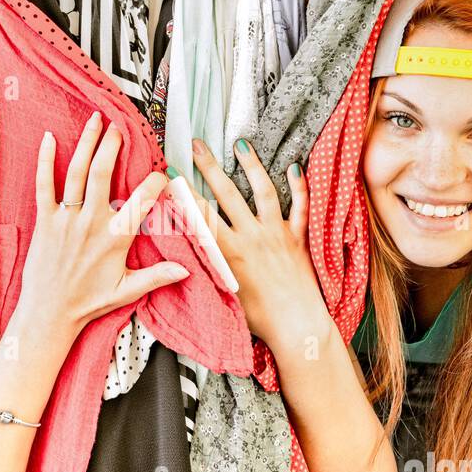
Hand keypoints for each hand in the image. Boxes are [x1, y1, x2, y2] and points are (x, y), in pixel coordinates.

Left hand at [11, 113, 189, 341]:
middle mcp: (91, 222)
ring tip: (95, 120)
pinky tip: (49, 138)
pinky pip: (44, 185)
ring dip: (87, 143)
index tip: (161, 172)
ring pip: (77, 172)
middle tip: (120, 127)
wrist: (49, 313)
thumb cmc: (88, 303)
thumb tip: (186, 269)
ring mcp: (66, 219)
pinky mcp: (44, 221)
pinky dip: (45, 161)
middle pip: (103, 173)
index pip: (141, 200)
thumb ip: (157, 275)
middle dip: (112, 145)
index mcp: (115, 237)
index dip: (154, 182)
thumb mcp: (127, 290)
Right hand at [191, 136, 327, 352]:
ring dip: (251, 165)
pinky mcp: (298, 239)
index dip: (183, 193)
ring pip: (263, 191)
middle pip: (227, 194)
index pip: (201, 214)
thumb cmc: (259, 319)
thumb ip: (208, 266)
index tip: (171, 175)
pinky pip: (300, 207)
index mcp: (230, 252)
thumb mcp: (223, 291)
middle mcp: (252, 236)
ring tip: (241, 144)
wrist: (297, 327)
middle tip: (197, 145)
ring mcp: (277, 234)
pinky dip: (299, 187)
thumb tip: (189, 249)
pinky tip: (295, 167)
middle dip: (209, 167)